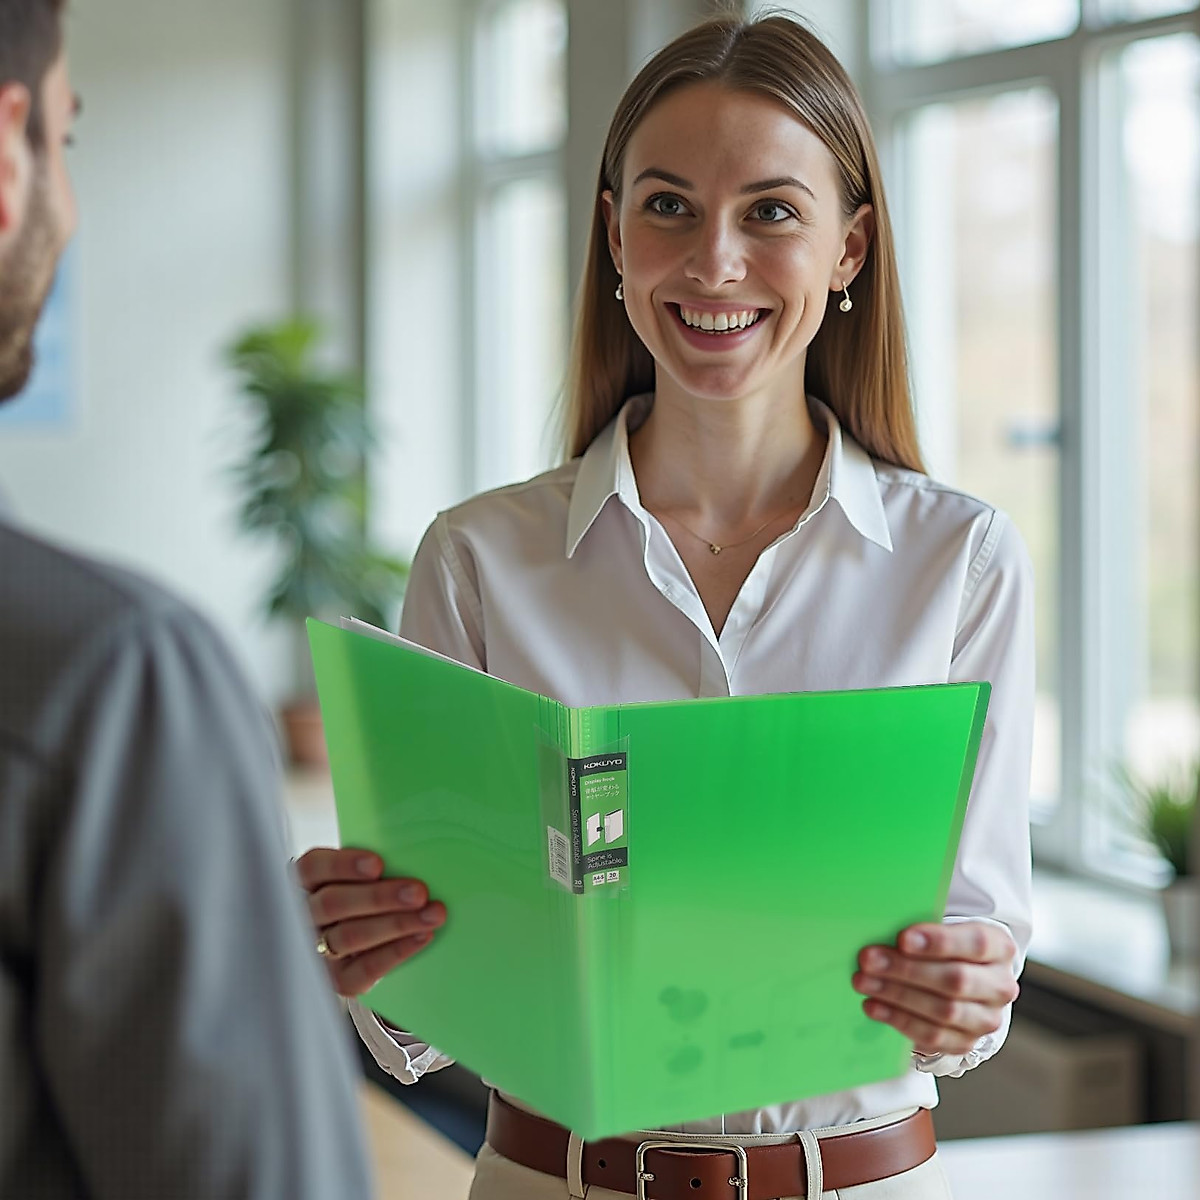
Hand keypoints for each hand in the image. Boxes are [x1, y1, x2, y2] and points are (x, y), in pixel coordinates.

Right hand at [295, 847, 445, 996]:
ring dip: (396, 923)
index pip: (312, 868)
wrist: (371, 946)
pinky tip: (422, 936)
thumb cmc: (369, 898)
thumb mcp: (363, 877)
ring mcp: (319, 952)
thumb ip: (375, 868)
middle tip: (418, 892)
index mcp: (308, 883)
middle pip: (332, 904)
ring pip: (350, 937)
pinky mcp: (339, 980)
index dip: (342, 865)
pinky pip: (365, 968)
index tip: (378, 864)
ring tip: (432, 914)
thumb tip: (415, 857)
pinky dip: (397, 951)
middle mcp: (306, 917)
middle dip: (378, 897)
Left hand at [852, 921, 1018, 1056]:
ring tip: (863, 982)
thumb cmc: (943, 946)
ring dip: (897, 996)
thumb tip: (883, 927)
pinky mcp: (966, 1042)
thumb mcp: (941, 927)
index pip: (976, 943)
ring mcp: (986, 1018)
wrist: (959, 978)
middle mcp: (1000, 985)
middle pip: (955, 980)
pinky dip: (898, 1020)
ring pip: (943, 1011)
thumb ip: (921, 929)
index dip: (939, 942)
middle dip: (906, 970)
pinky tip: (873, 1006)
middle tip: (868, 960)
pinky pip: (932, 1036)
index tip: (902, 939)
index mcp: (999, 947)